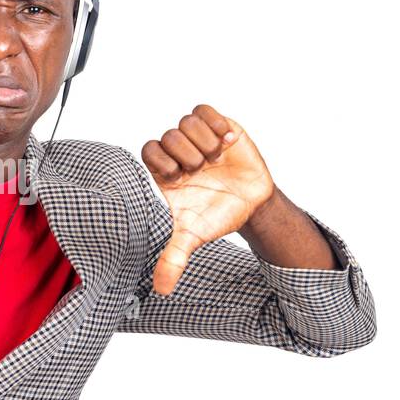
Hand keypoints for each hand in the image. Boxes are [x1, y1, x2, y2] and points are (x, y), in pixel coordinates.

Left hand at [141, 103, 275, 294]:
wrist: (251, 205)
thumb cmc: (216, 216)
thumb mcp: (193, 236)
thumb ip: (174, 257)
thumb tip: (161, 289)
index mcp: (165, 172)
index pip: (148, 150)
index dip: (162, 161)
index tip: (180, 178)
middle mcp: (179, 152)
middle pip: (169, 136)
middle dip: (187, 154)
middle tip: (203, 169)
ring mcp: (199, 139)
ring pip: (186, 121)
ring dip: (202, 140)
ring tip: (217, 156)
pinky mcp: (219, 127)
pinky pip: (205, 110)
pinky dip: (215, 123)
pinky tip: (227, 141)